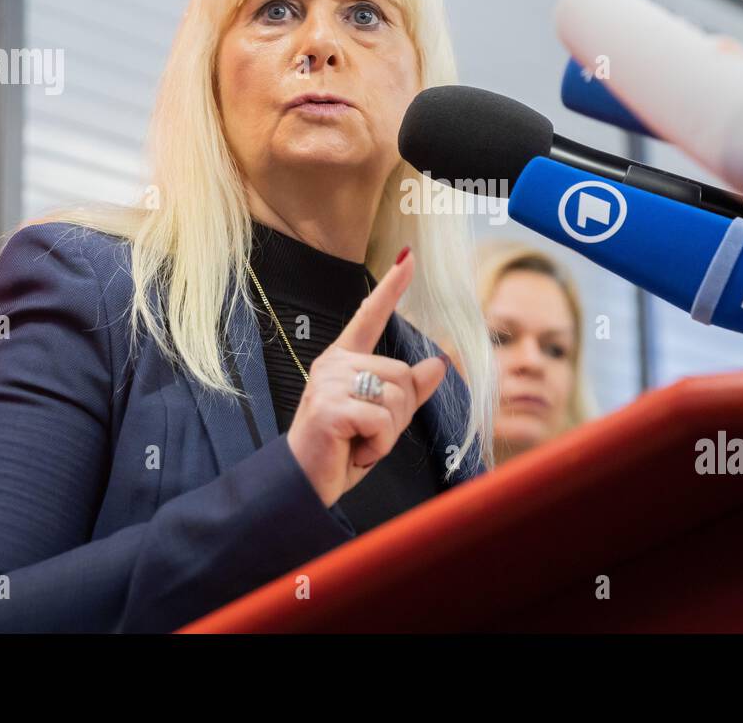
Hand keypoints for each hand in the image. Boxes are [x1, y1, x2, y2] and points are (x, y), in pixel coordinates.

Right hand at [286, 248, 448, 507]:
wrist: (305, 484)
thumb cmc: (341, 449)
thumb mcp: (381, 418)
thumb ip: (408, 390)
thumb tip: (437, 363)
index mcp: (344, 360)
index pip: (370, 316)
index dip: (391, 287)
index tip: (407, 258)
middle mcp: (334, 364)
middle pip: (402, 373)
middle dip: (400, 412)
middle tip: (369, 434)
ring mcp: (330, 384)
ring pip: (396, 396)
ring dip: (390, 431)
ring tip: (360, 443)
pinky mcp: (331, 408)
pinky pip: (382, 421)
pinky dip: (379, 444)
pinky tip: (356, 452)